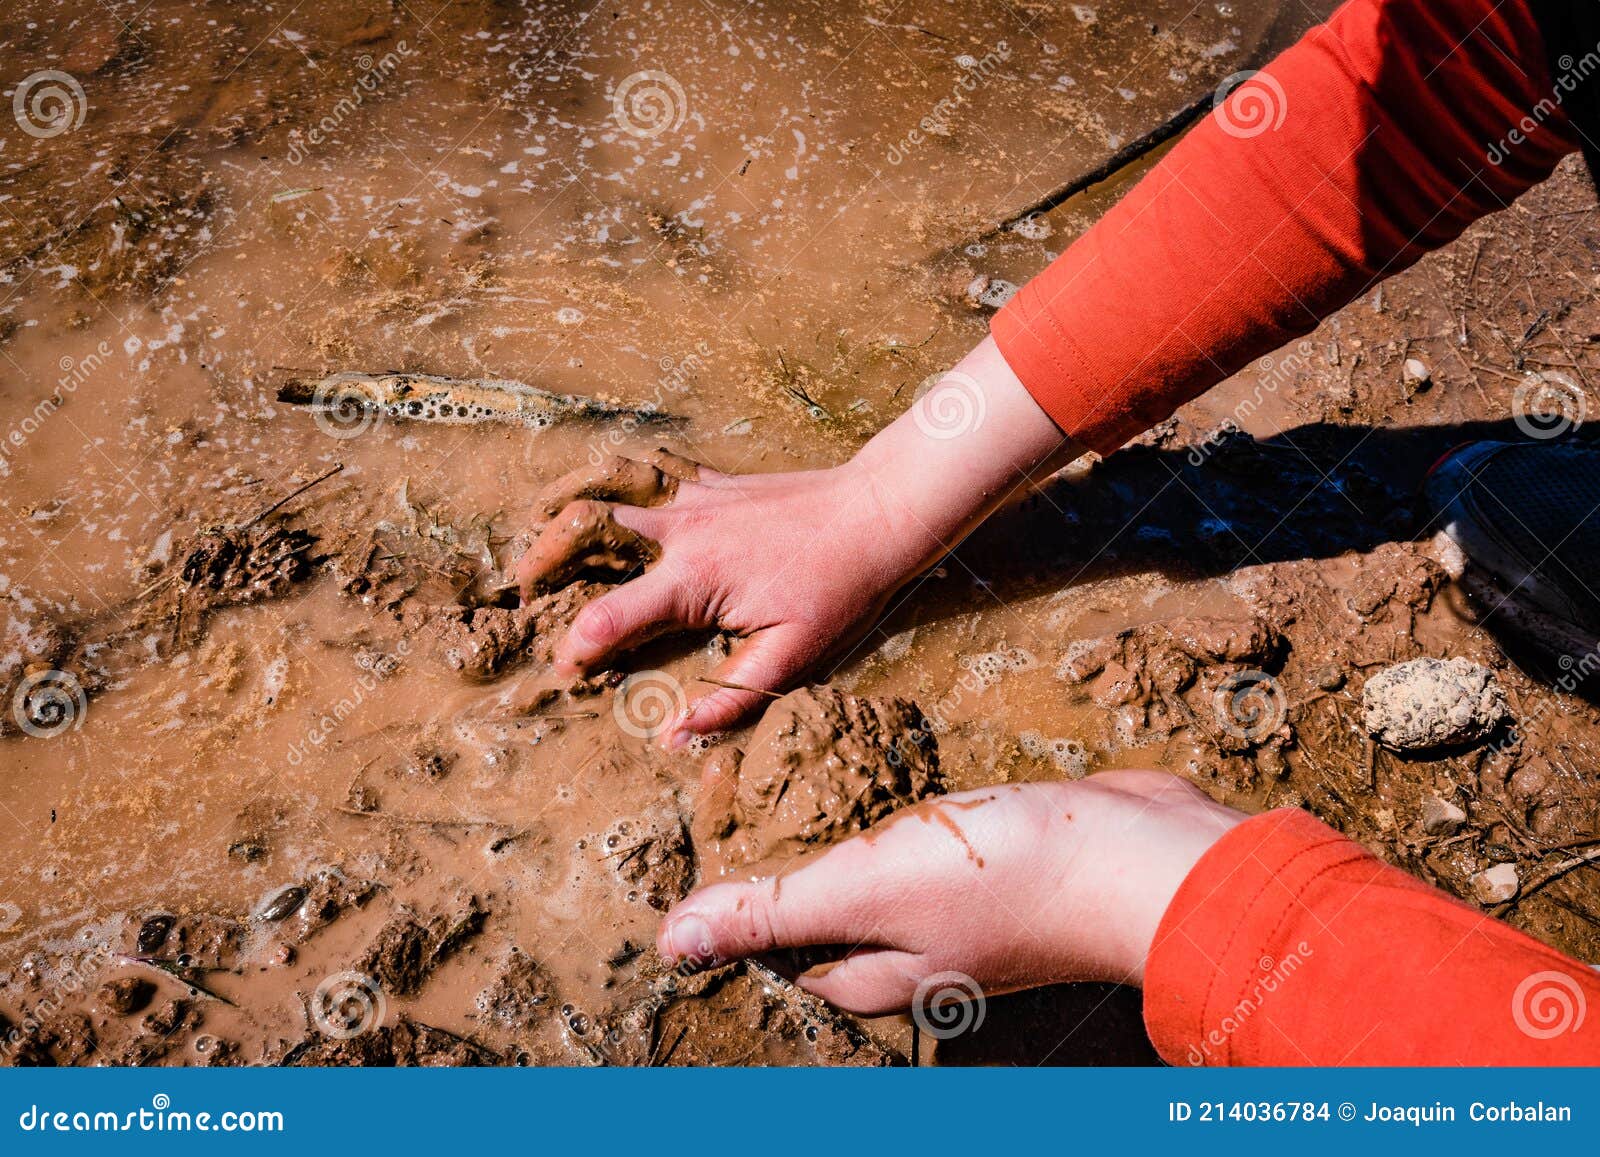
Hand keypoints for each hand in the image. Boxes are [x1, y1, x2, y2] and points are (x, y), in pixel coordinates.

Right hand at [516, 453, 920, 740]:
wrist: (879, 512)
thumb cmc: (840, 589)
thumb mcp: (792, 658)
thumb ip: (728, 698)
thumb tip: (673, 736)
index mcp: (692, 581)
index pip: (609, 618)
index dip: (575, 649)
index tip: (562, 671)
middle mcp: (680, 534)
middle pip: (589, 538)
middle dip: (545, 563)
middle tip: (518, 590)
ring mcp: (693, 501)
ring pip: (614, 505)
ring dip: (578, 526)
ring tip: (545, 547)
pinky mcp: (712, 485)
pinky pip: (651, 488)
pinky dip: (625, 502)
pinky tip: (616, 513)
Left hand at [656, 771, 1244, 1013]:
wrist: (1142, 855)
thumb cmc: (1005, 878)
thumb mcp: (869, 889)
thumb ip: (774, 911)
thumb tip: (675, 944)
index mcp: (877, 976)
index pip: (781, 952)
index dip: (737, 909)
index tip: (706, 845)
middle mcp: (916, 955)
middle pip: (826, 918)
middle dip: (785, 869)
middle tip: (744, 800)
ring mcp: (961, 913)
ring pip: (877, 881)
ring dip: (839, 839)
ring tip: (800, 780)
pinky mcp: (995, 866)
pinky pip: (924, 848)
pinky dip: (896, 819)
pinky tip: (886, 779)